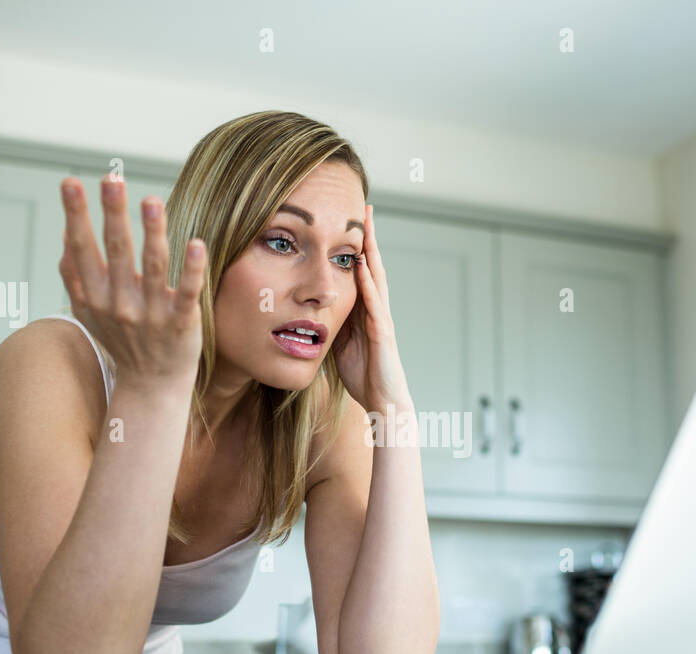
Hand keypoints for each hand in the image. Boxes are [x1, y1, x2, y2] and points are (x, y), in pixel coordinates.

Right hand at [58, 175, 205, 389]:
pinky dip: (192, 270)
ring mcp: (152, 314)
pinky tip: (197, 243)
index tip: (70, 182)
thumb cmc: (122, 342)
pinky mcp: (181, 324)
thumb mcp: (89, 313)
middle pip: (116, 251)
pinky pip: (187, 293)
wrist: (151, 387)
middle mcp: (120, 304)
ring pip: (153, 267)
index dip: (76, 215)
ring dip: (152, 233)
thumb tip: (65, 236)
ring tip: (152, 200)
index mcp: (96, 296)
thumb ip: (75, 277)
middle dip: (112, 214)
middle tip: (111, 179)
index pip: (83, 249)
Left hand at [331, 204, 411, 412]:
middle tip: (366, 207)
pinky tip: (362, 265)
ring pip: (377, 278)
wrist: (384, 403)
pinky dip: (368, 283)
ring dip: (372, 251)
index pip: (361, 271)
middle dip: (369, 237)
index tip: (349, 220)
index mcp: (365, 311)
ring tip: (367, 225)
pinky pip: (375, 303)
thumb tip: (310, 309)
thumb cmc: (363, 377)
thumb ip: (331, 323)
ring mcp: (382, 319)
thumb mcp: (339, 344)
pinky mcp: (383, 334)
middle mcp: (377, 310)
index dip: (357, 246)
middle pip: (373, 265)